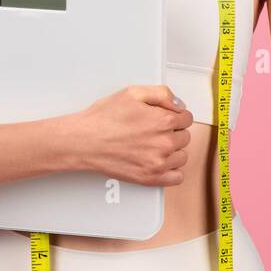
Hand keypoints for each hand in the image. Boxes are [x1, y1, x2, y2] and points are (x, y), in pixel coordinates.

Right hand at [70, 85, 193, 185]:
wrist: (84, 141)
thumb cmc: (103, 119)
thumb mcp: (132, 93)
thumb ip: (162, 93)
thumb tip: (179, 104)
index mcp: (163, 120)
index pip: (187, 118)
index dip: (175, 116)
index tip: (166, 118)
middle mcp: (164, 142)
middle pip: (185, 137)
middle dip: (173, 132)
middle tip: (154, 130)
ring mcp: (159, 162)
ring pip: (182, 156)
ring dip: (173, 151)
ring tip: (154, 145)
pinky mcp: (151, 178)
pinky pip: (176, 177)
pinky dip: (172, 171)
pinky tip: (159, 162)